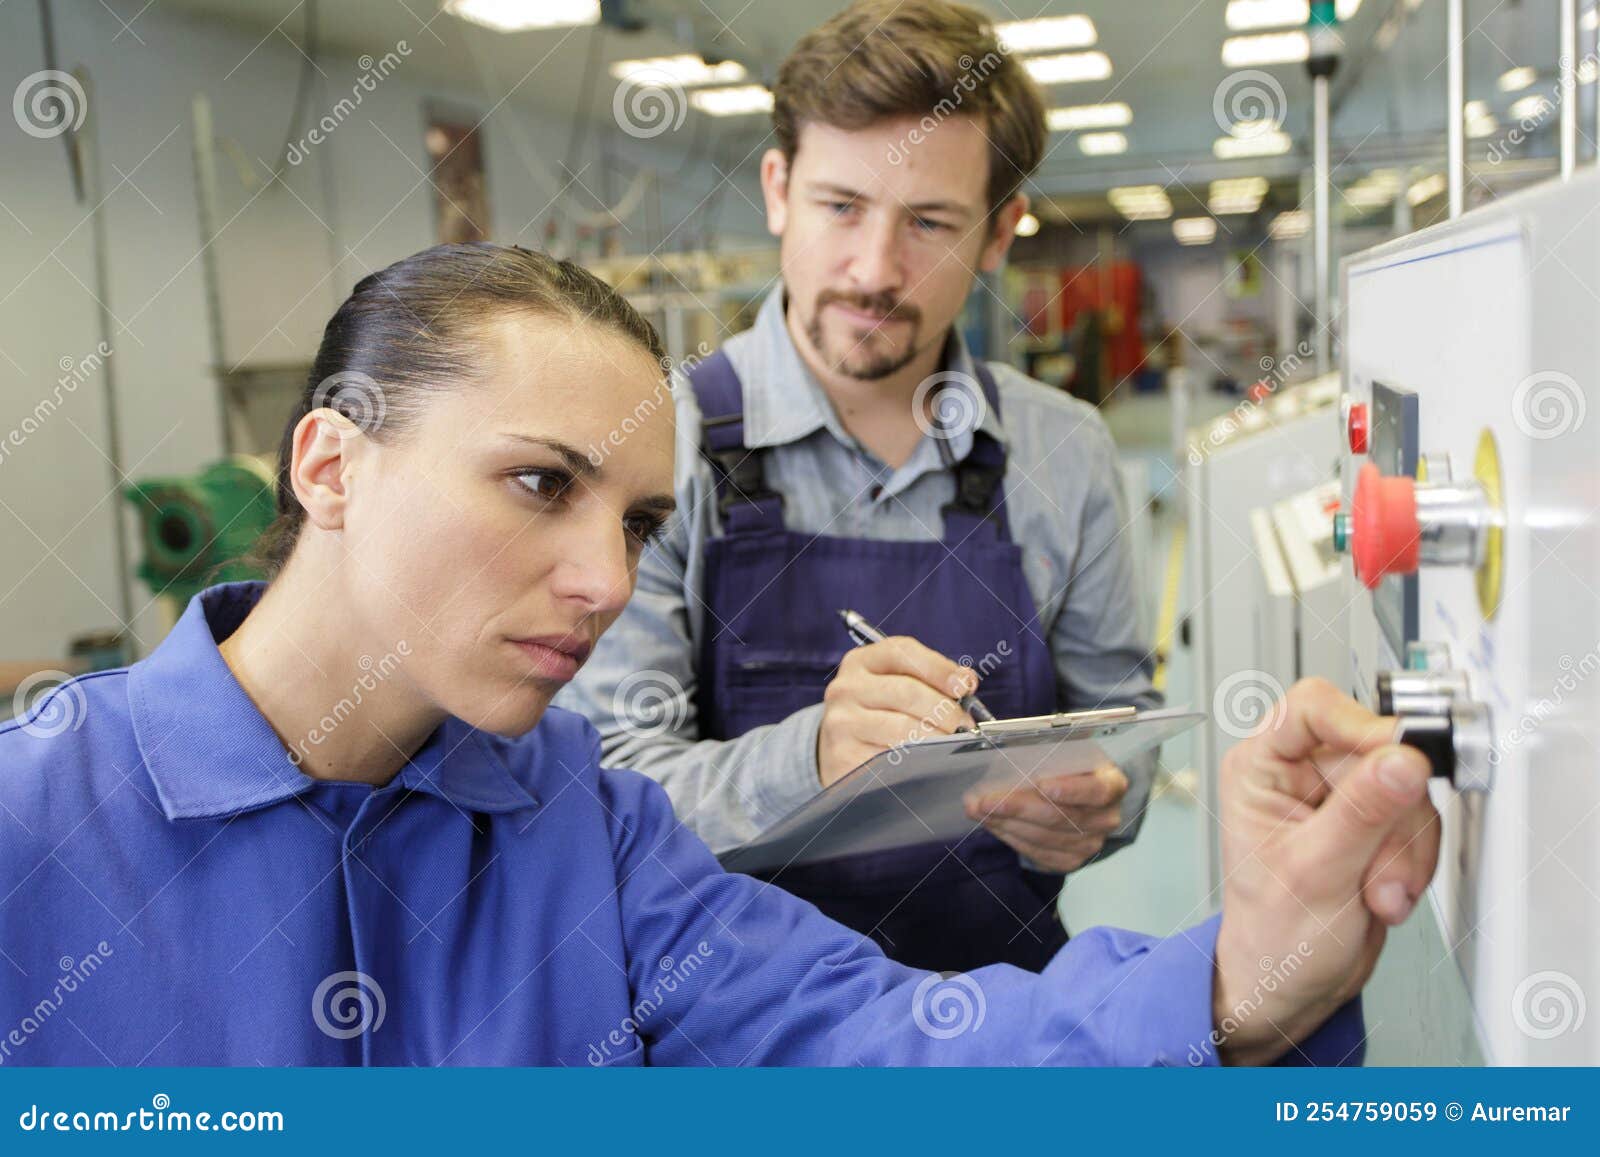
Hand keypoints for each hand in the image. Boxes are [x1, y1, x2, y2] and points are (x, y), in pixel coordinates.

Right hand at [816, 637, 977, 786]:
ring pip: (902, 728)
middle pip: (907, 691)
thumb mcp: (895, 684)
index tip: (965, 685)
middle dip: (945, 709)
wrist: (838, 749)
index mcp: (860, 662)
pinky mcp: (844, 756)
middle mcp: (846, 688)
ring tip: (953, 742)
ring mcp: (841, 723)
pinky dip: (917, 760)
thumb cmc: (877, 713)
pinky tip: (928, 760)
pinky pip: (892, 758)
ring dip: (937, 737)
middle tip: (965, 725)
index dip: (939, 667)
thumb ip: (929, 676)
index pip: (902, 652)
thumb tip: (965, 681)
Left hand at [962, 763, 1127, 872]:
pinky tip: (992, 823)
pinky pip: (1037, 853)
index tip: (1040, 783)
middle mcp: (1106, 818)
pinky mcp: (1071, 860)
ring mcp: (1090, 844)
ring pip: (1044, 838)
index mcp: (1112, 784)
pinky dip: (1010, 837)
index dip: (1070, 789)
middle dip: (1018, 807)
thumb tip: (1009, 749)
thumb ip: (1049, 752)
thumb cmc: (1071, 768)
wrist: (1083, 797)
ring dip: (1006, 823)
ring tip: (979, 810)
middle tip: (984, 800)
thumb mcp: (1069, 753)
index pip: (1097, 790)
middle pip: (1061, 817)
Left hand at [1213, 678, 1440, 1064]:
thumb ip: (1363, 813)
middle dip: (1390, 820)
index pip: (1312, 707)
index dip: (1360, 725)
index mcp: (1261, 767)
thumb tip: (1402, 759)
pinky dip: (1414, 861)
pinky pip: (1418, 819)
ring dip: (1405, 850)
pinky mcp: (1375, 824)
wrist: (1291, 986)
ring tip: (1376, 892)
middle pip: (1376, 752)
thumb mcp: (1317, 873)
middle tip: (1379, 871)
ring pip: (1406, 788)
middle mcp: (1299, 773)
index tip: (1398, 762)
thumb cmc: (1272, 935)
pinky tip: (1385, 893)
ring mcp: (1340, 798)